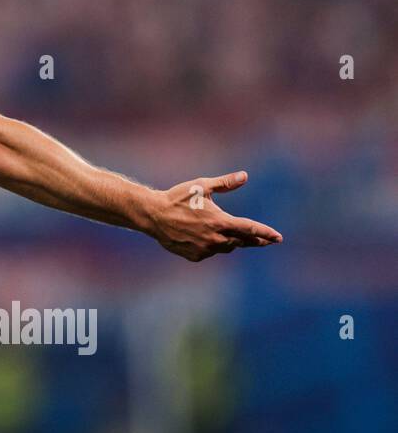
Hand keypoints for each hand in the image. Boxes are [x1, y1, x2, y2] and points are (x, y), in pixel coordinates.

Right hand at [145, 171, 282, 261]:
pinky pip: (209, 253)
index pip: (250, 229)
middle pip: (242, 242)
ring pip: (226, 248)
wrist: (153, 215)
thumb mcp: (201, 186)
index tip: (279, 238)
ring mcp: (205, 249)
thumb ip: (225, 183)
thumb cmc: (178, 197)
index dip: (266, 233)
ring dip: (230, 242)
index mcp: (220, 221)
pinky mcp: (195, 256)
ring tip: (228, 235)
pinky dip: (211, 246)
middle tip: (265, 241)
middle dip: (254, 241)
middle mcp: (215, 239)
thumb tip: (245, 176)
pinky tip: (203, 237)